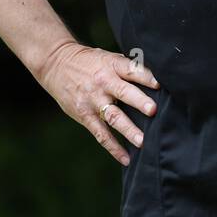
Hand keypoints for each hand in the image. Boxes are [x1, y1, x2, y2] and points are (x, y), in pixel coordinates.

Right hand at [37, 42, 160, 165]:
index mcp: (111, 65)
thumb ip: (127, 68)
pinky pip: (101, 133)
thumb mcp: (107, 57)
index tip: (160, 84)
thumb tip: (155, 80)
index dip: (146, 77)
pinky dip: (113, 147)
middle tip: (153, 110)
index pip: (131, 70)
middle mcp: (103, 82)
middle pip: (123, 92)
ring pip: (113, 116)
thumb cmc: (89, 61)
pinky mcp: (84, 115)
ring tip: (142, 141)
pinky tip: (126, 158)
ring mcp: (93, 100)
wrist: (55, 64)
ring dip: (128, 129)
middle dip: (138, 101)